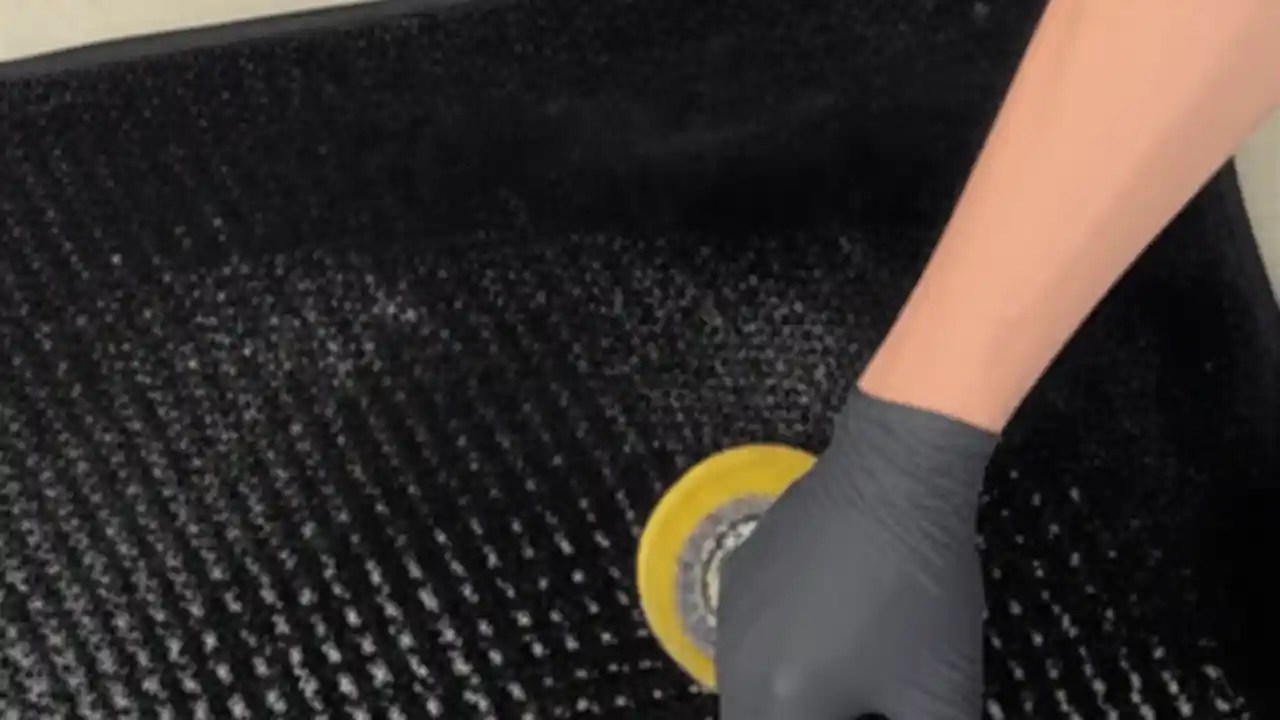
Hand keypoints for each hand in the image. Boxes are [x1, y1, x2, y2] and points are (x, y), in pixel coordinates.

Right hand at [716, 389, 995, 718]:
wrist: (893, 478)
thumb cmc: (920, 588)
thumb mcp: (941, 691)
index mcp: (780, 703)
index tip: (868, 714)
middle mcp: (736, 665)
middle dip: (805, 718)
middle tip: (858, 703)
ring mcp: (729, 615)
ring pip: (746, 684)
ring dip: (788, 693)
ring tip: (845, 670)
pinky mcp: (737, 575)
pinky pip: (746, 636)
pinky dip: (779, 649)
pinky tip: (826, 625)